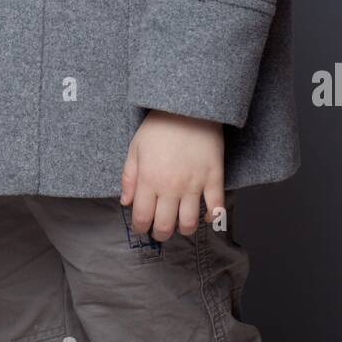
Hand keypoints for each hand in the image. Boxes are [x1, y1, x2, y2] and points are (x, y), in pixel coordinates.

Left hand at [120, 110, 224, 241]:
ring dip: (184, 229)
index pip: (142, 217)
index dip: (140, 227)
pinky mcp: (214, 178)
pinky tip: (206, 216)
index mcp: (149, 180)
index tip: (142, 227)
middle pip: (165, 226)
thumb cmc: (159, 126)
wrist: (188, 107)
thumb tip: (125, 202)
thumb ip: (128, 177)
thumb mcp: (135, 148)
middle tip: (160, 231)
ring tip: (180, 225)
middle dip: (160, 234)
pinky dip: (212, 217)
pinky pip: (216, 207)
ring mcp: (194, 184)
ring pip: (189, 222)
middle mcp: (171, 187)